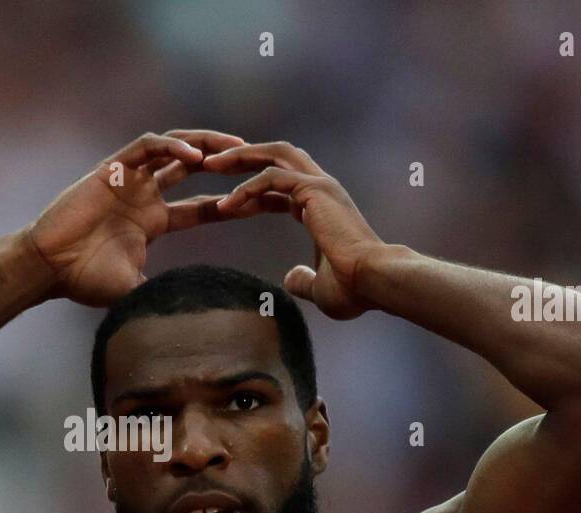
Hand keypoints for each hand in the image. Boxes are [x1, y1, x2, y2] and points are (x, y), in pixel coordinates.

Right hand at [26, 130, 246, 306]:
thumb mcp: (138, 289)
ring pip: (174, 148)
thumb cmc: (85, 280)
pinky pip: (146, 148)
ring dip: (206, 144)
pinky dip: (170, 147)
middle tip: (258, 164)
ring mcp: (129, 180)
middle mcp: (144, 196)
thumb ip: (166, 292)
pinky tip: (194, 156)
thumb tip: (199, 316)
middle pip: (194, 169)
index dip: (231, 204)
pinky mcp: (112, 169)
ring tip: (235, 148)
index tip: (261, 205)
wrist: (49, 267)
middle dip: (226, 164)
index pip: (202, 208)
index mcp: (153, 221)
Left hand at [204, 142, 384, 319]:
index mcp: (320, 205)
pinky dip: (246, 187)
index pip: (279, 184)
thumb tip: (290, 279)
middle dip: (241, 156)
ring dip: (238, 157)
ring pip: (273, 155)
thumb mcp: (318, 287)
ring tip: (208, 164)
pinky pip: (271, 179)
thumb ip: (302, 280)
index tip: (223, 200)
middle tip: (208, 163)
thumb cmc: (352, 289)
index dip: (250, 189)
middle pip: (276, 157)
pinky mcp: (315, 190)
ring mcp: (320, 185)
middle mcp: (322, 188)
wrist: (373, 282)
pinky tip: (225, 205)